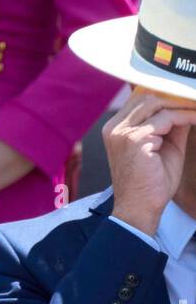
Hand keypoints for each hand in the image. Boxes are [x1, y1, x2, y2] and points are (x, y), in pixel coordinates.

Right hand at [105, 86, 195, 237]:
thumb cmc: (151, 183)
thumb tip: (187, 104)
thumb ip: (171, 124)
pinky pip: (166, 119)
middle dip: (176, 95)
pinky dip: (184, 117)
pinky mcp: (134, 140)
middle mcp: (114, 128)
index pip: (141, 98)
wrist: (140, 210)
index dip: (166, 92)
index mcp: (116, 128)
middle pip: (148, 95)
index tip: (189, 94)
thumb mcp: (164, 145)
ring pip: (157, 103)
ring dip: (182, 105)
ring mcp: (122, 133)